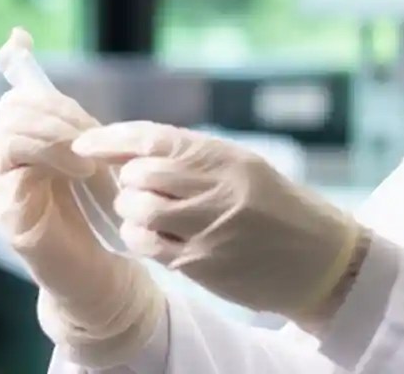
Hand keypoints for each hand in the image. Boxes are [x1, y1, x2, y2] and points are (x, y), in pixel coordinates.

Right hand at [0, 88, 164, 366]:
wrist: (103, 271)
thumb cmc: (102, 214)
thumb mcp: (98, 158)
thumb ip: (79, 125)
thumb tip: (60, 76)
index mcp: (28, 143)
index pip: (17, 95)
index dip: (15, 61)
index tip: (22, 41)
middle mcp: (4, 159)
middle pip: (13, 107)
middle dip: (57, 112)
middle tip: (91, 134)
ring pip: (11, 128)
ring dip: (57, 133)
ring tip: (88, 160)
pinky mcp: (0, 204)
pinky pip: (12, 158)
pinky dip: (50, 154)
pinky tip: (80, 170)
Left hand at [72, 123, 364, 321]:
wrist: (319, 259)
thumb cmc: (280, 209)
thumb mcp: (246, 169)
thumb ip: (196, 159)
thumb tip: (134, 151)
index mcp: (228, 159)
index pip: (155, 139)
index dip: (112, 139)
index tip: (84, 144)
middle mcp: (218, 189)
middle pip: (141, 175)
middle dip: (127, 180)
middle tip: (135, 186)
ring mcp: (209, 228)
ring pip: (139, 210)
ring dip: (131, 210)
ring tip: (145, 212)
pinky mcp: (202, 263)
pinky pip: (148, 245)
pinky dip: (139, 238)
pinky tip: (151, 236)